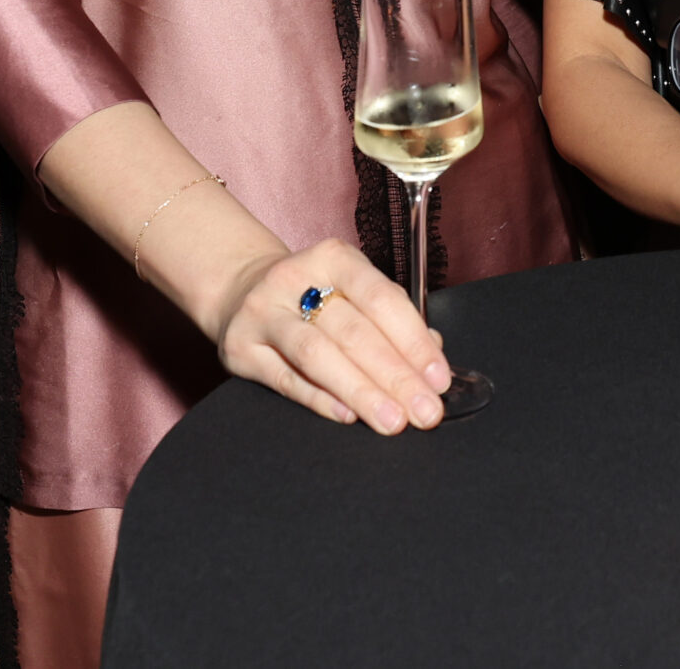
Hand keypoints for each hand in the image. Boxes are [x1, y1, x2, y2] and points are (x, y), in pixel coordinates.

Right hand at [207, 238, 452, 434]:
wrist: (241, 289)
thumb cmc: (312, 294)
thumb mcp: (351, 289)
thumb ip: (391, 317)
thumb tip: (432, 352)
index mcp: (333, 258)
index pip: (381, 298)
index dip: (413, 340)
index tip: (439, 378)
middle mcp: (295, 278)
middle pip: (353, 331)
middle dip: (395, 376)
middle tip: (425, 411)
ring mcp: (263, 312)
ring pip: (317, 356)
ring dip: (360, 392)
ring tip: (392, 421)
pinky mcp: (240, 348)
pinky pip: (285, 379)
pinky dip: (319, 399)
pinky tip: (348, 415)